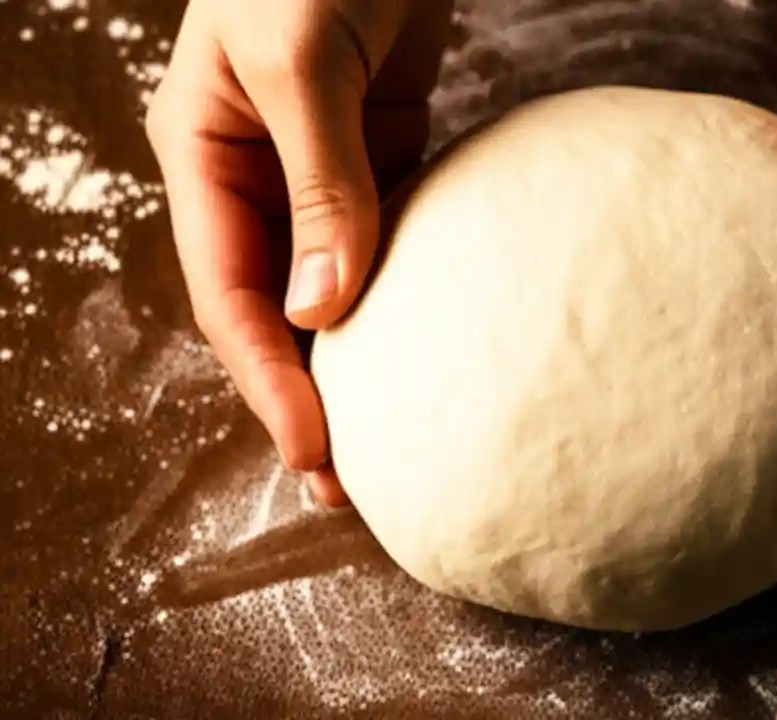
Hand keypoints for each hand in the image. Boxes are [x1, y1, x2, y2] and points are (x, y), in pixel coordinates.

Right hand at [146, 0, 451, 504]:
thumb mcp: (303, 63)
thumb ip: (321, 183)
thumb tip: (328, 308)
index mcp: (205, 154)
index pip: (229, 293)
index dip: (267, 380)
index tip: (315, 453)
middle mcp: (254, 172)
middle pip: (272, 306)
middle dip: (306, 392)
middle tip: (352, 480)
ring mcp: (317, 168)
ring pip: (328, 284)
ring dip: (355, 358)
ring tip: (394, 435)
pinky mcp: (380, 154)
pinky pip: (384, 241)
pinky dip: (400, 298)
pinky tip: (429, 349)